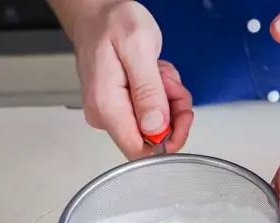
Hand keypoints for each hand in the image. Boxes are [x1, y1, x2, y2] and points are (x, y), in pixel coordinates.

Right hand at [72, 1, 192, 158]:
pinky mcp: (120, 107)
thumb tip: (156, 128)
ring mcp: (112, 113)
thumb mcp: (139, 49)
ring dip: (169, 99)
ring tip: (159, 72)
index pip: (139, 152)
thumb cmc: (113, 23)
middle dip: (172, 112)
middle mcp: (106, 116)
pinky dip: (162, 95)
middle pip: (153, 139)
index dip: (168, 142)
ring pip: (157, 125)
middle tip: (169, 83)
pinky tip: (154, 75)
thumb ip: (149, 91)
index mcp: (108, 107)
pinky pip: (152, 112)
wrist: (98, 13)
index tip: (181, 116)